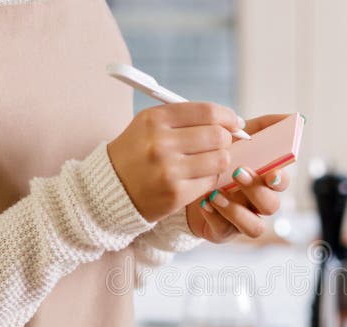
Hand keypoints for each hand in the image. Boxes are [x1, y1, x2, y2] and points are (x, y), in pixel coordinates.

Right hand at [107, 102, 244, 221]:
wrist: (111, 189)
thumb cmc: (137, 153)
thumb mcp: (151, 125)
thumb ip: (187, 118)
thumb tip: (231, 121)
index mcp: (155, 119)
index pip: (207, 112)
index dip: (228, 116)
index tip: (234, 123)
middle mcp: (160, 143)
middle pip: (218, 135)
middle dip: (226, 139)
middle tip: (220, 144)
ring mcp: (168, 170)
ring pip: (220, 159)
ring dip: (220, 160)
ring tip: (208, 161)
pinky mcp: (176, 193)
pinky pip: (211, 181)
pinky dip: (209, 178)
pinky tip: (196, 177)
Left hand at [185, 114, 291, 242]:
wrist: (189, 181)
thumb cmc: (221, 160)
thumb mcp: (238, 139)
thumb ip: (263, 128)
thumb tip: (289, 117)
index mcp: (264, 180)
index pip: (281, 181)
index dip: (279, 178)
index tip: (270, 171)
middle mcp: (258, 202)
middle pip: (271, 204)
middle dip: (256, 190)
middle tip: (237, 173)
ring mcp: (243, 219)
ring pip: (255, 225)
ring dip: (237, 209)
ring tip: (216, 192)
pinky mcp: (225, 231)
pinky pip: (227, 230)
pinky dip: (216, 216)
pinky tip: (205, 202)